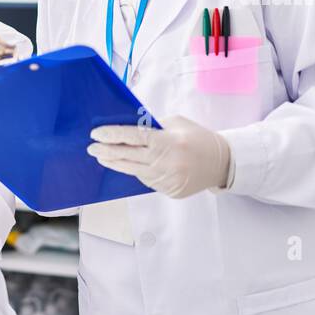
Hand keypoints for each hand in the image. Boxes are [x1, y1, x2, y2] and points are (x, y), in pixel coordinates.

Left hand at [87, 116, 231, 198]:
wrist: (222, 163)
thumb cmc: (198, 138)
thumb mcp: (177, 124)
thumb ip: (153, 127)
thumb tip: (125, 130)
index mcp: (169, 142)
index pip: (133, 137)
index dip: (112, 135)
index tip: (96, 133)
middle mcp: (167, 162)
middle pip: (128, 156)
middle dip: (106, 151)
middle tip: (91, 147)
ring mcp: (167, 179)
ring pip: (132, 171)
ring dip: (115, 163)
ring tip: (102, 156)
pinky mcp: (169, 191)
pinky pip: (145, 180)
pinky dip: (135, 172)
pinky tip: (126, 165)